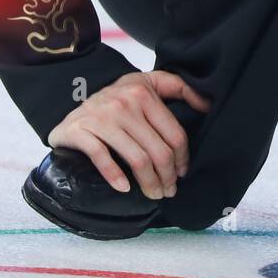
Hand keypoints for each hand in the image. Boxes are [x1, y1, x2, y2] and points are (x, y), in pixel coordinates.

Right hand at [47, 70, 211, 199]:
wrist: (69, 100)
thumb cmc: (117, 96)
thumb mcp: (149, 83)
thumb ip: (180, 88)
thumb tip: (207, 105)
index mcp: (144, 93)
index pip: (173, 133)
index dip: (182, 158)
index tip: (182, 173)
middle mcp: (124, 104)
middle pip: (157, 150)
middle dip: (167, 176)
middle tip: (169, 190)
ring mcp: (101, 118)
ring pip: (136, 158)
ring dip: (148, 182)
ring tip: (154, 194)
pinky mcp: (80, 131)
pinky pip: (102, 157)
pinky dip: (115, 176)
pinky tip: (125, 188)